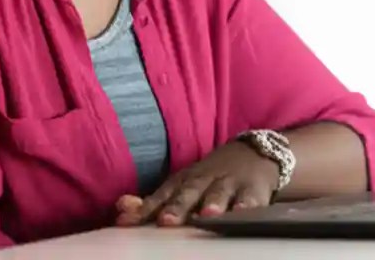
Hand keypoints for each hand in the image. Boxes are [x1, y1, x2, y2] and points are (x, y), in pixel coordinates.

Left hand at [115, 139, 278, 226]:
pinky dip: (247, 206)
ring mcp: (229, 184)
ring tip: (206, 216)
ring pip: (219, 194)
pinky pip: (250, 199)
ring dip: (213, 204)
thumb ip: (153, 202)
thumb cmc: (211, 176)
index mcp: (183, 181)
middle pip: (188, 194)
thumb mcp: (182, 184)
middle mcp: (203, 181)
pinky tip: (242, 213)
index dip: (144, 210)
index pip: (160, 197)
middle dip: (177, 207)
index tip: (126, 222)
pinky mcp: (254, 189)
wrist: (254, 152)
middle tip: (166, 221)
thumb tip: (119, 211)